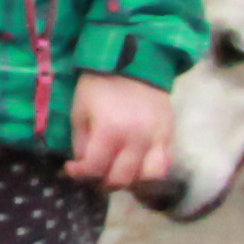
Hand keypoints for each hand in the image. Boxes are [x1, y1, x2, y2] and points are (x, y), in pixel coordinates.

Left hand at [69, 71, 177, 193]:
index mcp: (110, 131)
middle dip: (104, 182)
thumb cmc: (100, 85)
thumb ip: (81, 141)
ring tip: (119, 170)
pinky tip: (139, 164)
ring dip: (131, 179)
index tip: (73, 168)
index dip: (79, 173)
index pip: (95, 168)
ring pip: (148, 177)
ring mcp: (157, 138)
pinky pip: (165, 163)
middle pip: (122, 178)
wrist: (133, 62)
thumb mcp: (80, 110)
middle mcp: (137, 139)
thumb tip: (83, 164)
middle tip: (96, 174)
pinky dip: (152, 170)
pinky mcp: (170, 134)